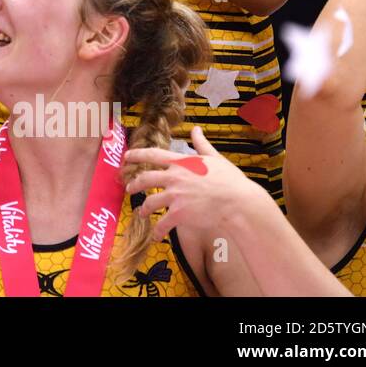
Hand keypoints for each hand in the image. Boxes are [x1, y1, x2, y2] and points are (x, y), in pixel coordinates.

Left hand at [123, 127, 268, 242]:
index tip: (127, 156)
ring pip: (150, 202)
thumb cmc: (231, 180)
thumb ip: (201, 145)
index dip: (137, 155)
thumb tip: (196, 130)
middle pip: (145, 179)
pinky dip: (158, 231)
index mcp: (182, 162)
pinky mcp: (179, 213)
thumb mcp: (215, 158)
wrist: (238, 202)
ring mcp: (175, 195)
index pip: (153, 155)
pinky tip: (156, 236)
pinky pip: (162, 223)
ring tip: (141, 213)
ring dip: (144, 209)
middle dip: (134, 184)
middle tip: (128, 188)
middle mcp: (174, 177)